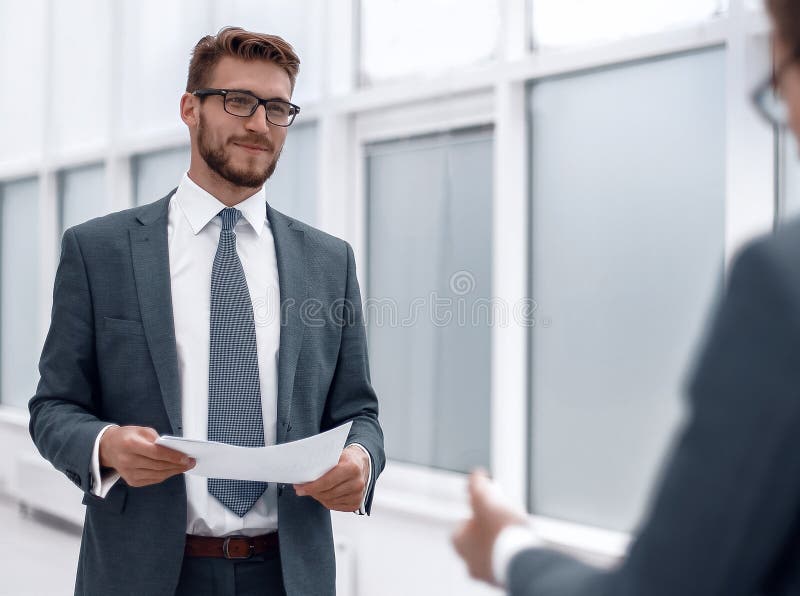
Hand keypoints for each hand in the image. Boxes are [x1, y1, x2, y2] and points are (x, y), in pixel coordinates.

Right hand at [99, 426, 194, 486]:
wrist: (108, 448)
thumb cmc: (127, 436)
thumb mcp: (141, 430)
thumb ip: (157, 439)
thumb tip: (173, 449)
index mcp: (131, 445)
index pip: (156, 453)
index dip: (173, 456)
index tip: (186, 458)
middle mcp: (128, 461)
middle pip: (158, 465)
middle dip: (177, 465)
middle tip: (190, 462)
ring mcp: (129, 473)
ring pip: (157, 475)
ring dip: (173, 471)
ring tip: (184, 466)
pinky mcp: (131, 481)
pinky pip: (152, 480)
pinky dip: (164, 475)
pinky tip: (172, 470)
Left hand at [293, 445, 368, 511]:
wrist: (361, 463)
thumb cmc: (346, 458)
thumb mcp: (335, 455)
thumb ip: (322, 464)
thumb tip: (303, 475)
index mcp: (352, 468)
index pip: (327, 482)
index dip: (311, 486)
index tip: (299, 488)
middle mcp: (357, 483)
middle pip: (327, 493)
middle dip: (312, 492)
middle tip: (301, 489)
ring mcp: (358, 495)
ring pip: (330, 501)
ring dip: (318, 497)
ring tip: (312, 491)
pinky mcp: (356, 503)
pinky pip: (335, 506)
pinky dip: (326, 501)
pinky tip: (323, 495)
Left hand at [452, 469, 528, 585]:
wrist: (523, 561)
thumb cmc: (500, 531)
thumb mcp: (484, 499)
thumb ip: (477, 485)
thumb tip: (476, 474)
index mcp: (460, 544)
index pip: (460, 527)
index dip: (473, 515)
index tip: (486, 507)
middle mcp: (470, 563)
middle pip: (476, 541)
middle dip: (488, 529)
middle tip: (502, 518)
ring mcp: (488, 574)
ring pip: (492, 554)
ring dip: (501, 543)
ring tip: (515, 531)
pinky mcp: (505, 579)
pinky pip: (506, 564)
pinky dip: (512, 555)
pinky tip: (522, 546)